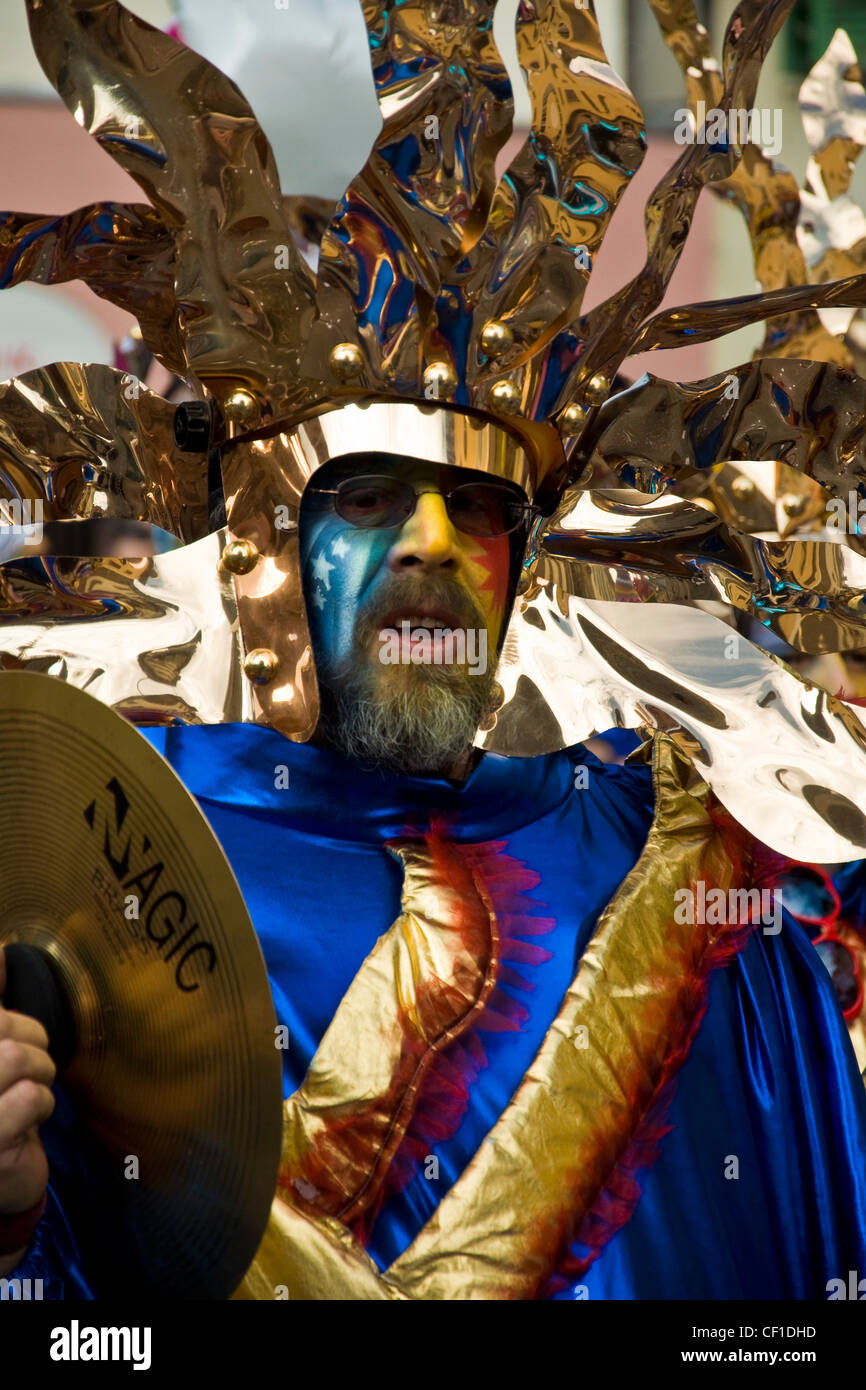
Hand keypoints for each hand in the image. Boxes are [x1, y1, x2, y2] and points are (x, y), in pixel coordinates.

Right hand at [0, 946, 54, 1269]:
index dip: (10, 1019)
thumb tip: (0, 951)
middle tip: (32, 1061)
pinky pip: (29, 1098)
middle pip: (1, 1030)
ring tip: (32, 1090)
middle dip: (30, 1039)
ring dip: (40, 1072)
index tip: (11, 1022)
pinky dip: (41, 1104)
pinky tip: (29, 1122)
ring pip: (15, 1058)